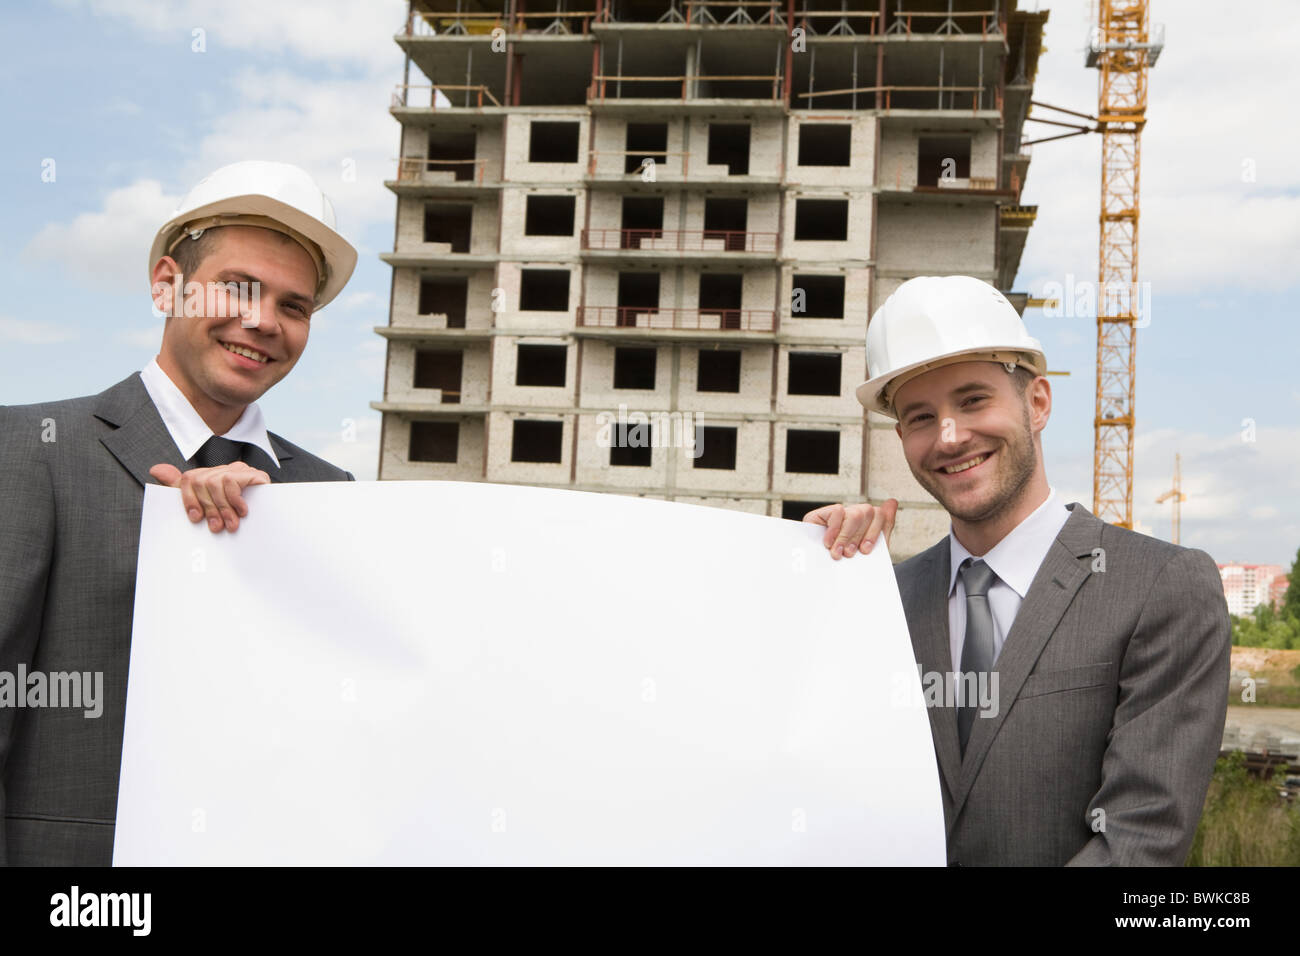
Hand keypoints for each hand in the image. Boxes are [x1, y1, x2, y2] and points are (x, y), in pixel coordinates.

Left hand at [148, 462, 270, 532]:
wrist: (269, 522)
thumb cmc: (234, 517)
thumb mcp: (204, 506)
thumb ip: (179, 487)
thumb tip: (155, 469)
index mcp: (208, 477)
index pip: (189, 479)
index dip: (189, 499)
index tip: (196, 519)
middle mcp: (222, 470)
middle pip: (202, 481)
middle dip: (208, 508)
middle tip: (216, 527)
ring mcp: (238, 470)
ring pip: (216, 482)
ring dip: (222, 508)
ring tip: (230, 525)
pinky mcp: (254, 474)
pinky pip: (234, 480)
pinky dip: (235, 499)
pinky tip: (242, 512)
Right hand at [802, 499, 897, 559]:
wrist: (814, 575)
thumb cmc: (842, 565)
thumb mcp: (865, 556)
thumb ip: (880, 533)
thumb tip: (892, 502)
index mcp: (867, 524)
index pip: (882, 515)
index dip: (876, 532)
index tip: (866, 551)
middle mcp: (854, 514)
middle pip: (871, 513)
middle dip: (862, 536)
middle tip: (850, 554)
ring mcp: (839, 514)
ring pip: (856, 514)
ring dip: (847, 537)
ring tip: (838, 553)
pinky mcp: (823, 513)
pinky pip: (838, 512)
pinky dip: (835, 530)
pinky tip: (828, 543)